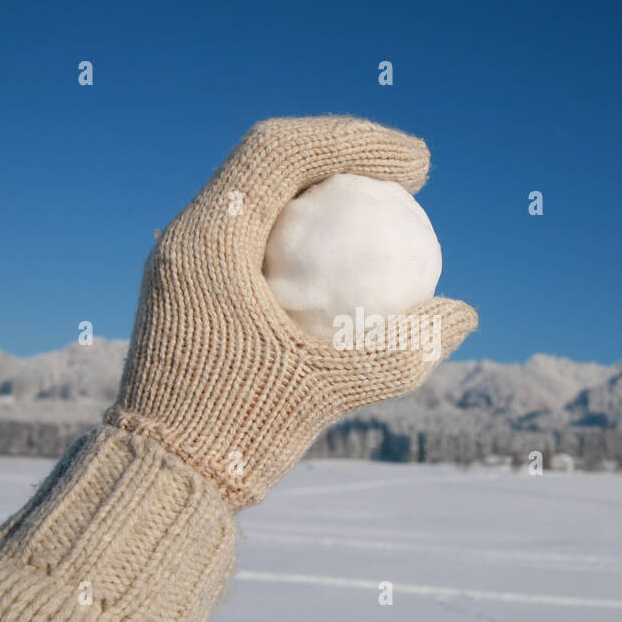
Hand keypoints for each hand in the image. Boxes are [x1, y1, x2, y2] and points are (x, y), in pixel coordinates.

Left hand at [106, 115, 476, 508]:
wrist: (159, 480)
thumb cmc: (232, 434)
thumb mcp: (328, 390)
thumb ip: (400, 350)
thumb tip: (462, 313)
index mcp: (205, 240)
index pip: (280, 149)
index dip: (356, 140)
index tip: (418, 166)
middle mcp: (186, 238)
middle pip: (269, 161)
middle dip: (345, 154)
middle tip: (408, 176)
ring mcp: (186, 264)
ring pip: (261, 195)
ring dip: (324, 190)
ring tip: (384, 205)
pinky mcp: (194, 292)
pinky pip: (255, 237)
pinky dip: (305, 234)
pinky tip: (347, 261)